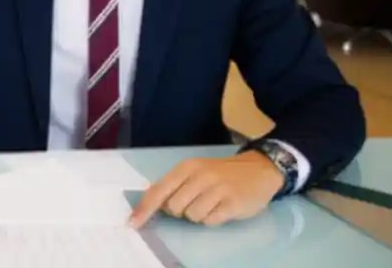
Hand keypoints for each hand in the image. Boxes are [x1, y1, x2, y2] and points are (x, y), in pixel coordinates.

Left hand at [131, 152, 284, 227]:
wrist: (259, 170)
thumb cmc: (222, 173)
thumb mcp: (196, 172)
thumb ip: (175, 185)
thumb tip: (152, 202)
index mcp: (186, 168)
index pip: (158, 191)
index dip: (144, 209)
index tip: (132, 223)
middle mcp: (200, 177)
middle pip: (174, 208)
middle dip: (181, 211)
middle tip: (196, 202)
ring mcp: (217, 190)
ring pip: (192, 216)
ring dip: (199, 215)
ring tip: (212, 204)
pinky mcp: (232, 204)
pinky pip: (211, 221)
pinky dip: (213, 219)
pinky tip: (222, 209)